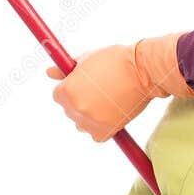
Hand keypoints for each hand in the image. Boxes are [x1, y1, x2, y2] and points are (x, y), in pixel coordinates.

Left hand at [47, 34, 193, 142]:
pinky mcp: (105, 131)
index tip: (83, 85)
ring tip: (107, 101)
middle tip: (99, 91)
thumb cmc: (116, 60)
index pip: (58, 96)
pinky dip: (102, 127)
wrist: (144, 71)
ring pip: (81, 123)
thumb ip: (66, 70)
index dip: (71, 89)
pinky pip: (96, 135)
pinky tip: (112, 112)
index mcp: (68, 90)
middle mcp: (76, 108)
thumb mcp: (87, 59)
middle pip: (69, 110)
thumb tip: (49, 72)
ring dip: (89, 116)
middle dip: (80, 101)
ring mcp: (90, 121)